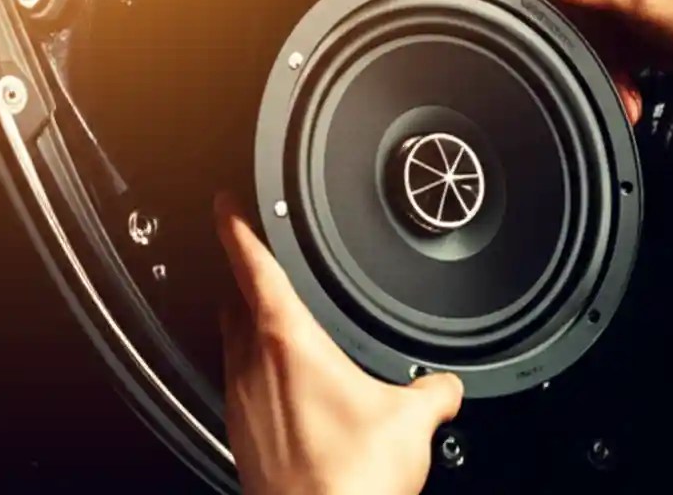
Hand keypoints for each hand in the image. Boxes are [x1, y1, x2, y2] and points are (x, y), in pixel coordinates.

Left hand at [215, 193, 462, 494]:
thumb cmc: (347, 479)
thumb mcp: (410, 422)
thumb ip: (433, 391)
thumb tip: (445, 387)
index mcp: (284, 339)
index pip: (251, 263)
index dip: (236, 225)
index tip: (226, 204)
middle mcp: (251, 363)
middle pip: (235, 302)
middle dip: (247, 281)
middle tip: (264, 267)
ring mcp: (240, 400)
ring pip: (235, 344)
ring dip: (252, 330)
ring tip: (285, 330)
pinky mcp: (241, 433)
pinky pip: (242, 385)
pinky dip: (260, 375)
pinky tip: (294, 395)